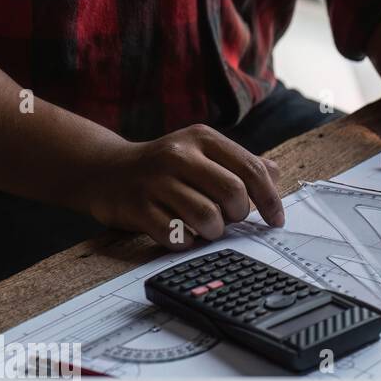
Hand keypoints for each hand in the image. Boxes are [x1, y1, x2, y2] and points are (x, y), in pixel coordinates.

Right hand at [85, 124, 283, 248]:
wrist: (104, 170)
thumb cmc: (166, 167)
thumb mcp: (202, 152)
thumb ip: (239, 162)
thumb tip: (275, 174)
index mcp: (202, 139)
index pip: (251, 170)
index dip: (269, 199)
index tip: (276, 220)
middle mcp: (178, 155)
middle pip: (232, 193)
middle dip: (238, 214)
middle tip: (229, 218)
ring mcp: (155, 181)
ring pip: (207, 217)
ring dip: (214, 231)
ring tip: (207, 228)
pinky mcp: (136, 207)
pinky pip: (176, 236)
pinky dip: (187, 242)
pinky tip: (183, 233)